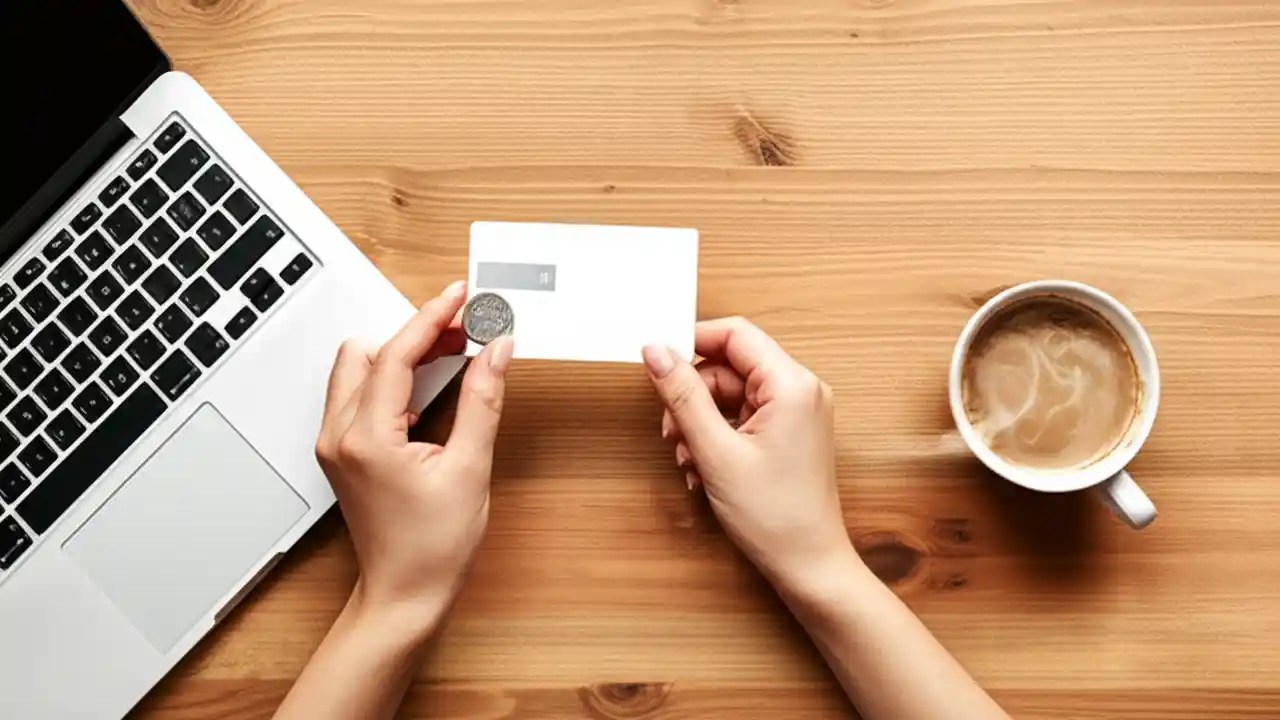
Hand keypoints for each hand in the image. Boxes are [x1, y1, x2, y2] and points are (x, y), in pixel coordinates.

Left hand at [315, 280, 513, 625]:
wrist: (404, 594)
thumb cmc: (432, 547)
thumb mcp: (469, 468)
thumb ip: (482, 401)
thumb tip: (495, 354)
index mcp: (366, 438)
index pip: (396, 356)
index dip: (432, 318)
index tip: (460, 297)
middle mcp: (339, 435)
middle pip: (370, 352)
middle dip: (418, 333)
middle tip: (466, 329)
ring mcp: (335, 443)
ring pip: (359, 369)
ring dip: (403, 353)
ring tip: (453, 353)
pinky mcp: (340, 451)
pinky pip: (359, 393)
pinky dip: (393, 377)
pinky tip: (430, 385)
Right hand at [643, 317, 852, 591]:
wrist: (808, 566)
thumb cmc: (775, 517)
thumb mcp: (715, 452)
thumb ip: (683, 396)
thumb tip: (657, 352)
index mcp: (792, 385)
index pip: (735, 334)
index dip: (692, 343)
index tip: (658, 364)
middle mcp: (800, 391)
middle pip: (729, 367)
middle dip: (692, 397)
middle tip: (671, 431)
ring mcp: (796, 413)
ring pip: (730, 395)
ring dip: (699, 423)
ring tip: (689, 460)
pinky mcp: (788, 434)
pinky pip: (742, 418)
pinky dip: (716, 437)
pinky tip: (703, 469)